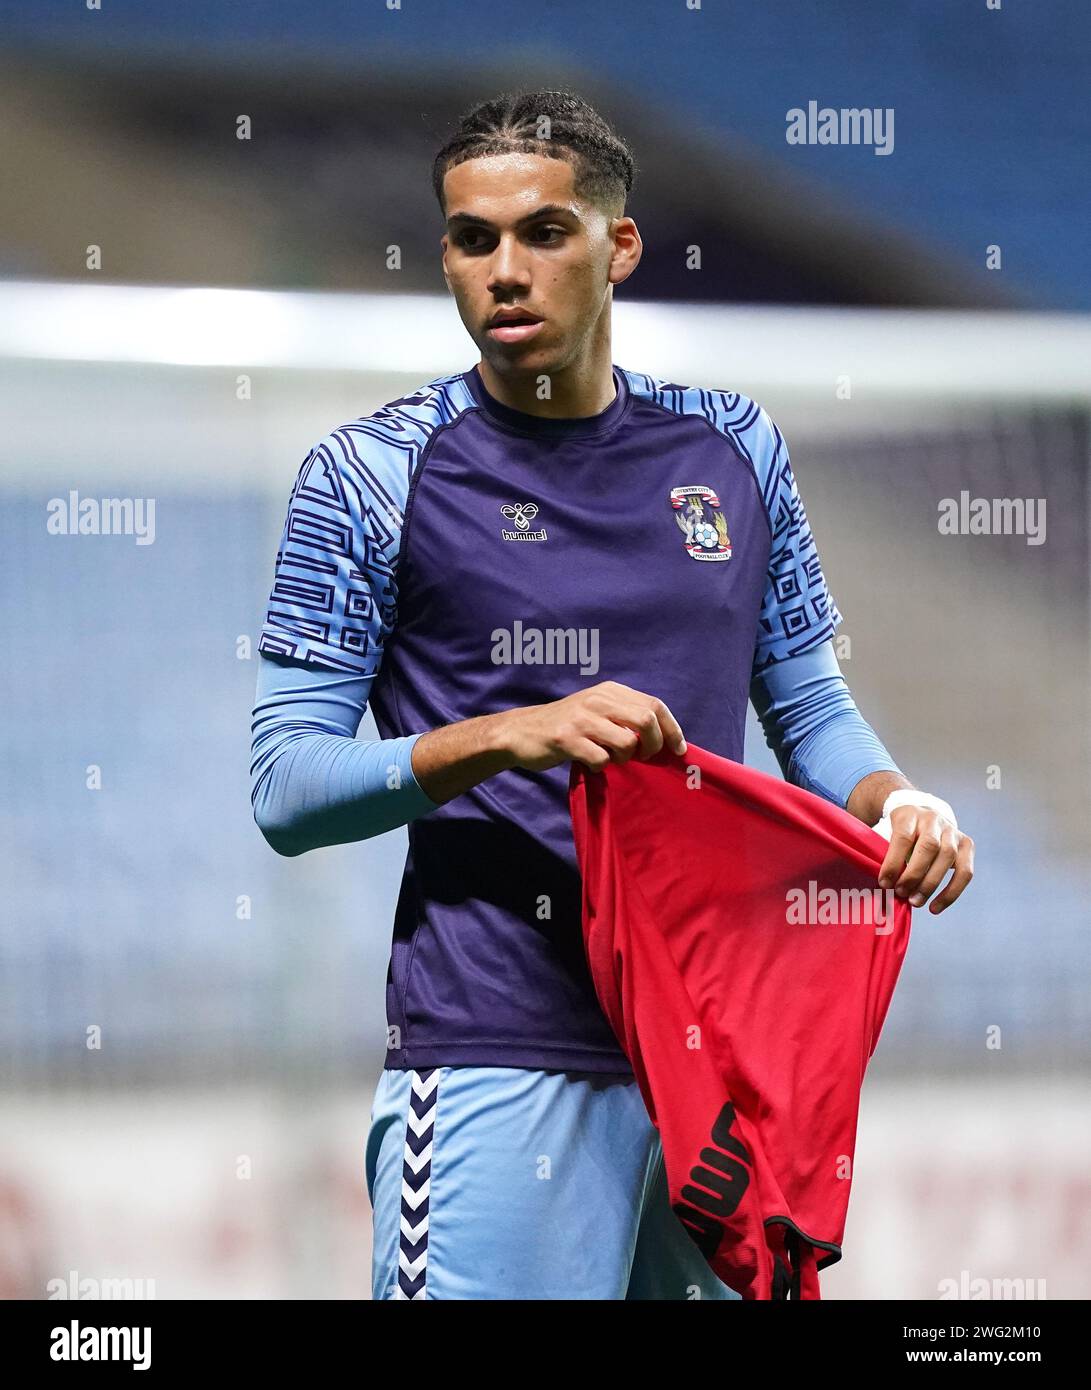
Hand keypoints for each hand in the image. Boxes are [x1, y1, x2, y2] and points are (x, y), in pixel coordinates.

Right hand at [495, 680, 686, 772]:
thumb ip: (625, 716)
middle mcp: (597, 700)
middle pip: (646, 721)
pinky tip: (589, 762)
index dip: (672, 729)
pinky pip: (601, 759)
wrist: (521, 732)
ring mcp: (582, 718)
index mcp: (609, 691)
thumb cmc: (567, 725)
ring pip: (626, 742)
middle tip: (644, 758)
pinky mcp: (567, 738)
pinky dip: (601, 767)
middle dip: (653, 745)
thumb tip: (664, 738)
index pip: (654, 705)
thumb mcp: (597, 710)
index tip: (679, 749)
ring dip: (624, 758)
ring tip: (610, 757)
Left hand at [877, 805, 974, 914]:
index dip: (893, 862)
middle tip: (901, 893)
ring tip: (915, 902)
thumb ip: (887, 856)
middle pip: (929, 846)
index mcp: (909, 814)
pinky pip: (965, 871)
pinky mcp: (967, 845)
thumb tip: (884, 887)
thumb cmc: (900, 834)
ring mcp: (953, 831)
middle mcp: (934, 819)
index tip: (884, 883)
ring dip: (931, 884)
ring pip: (948, 856)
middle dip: (914, 874)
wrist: (922, 817)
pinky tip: (935, 907)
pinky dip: (951, 892)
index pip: (903, 837)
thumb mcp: (888, 835)